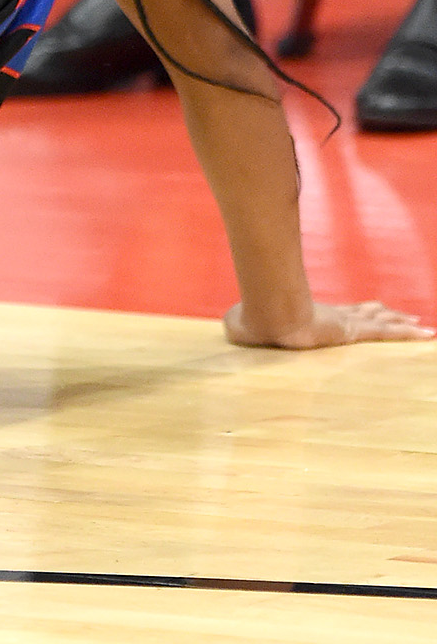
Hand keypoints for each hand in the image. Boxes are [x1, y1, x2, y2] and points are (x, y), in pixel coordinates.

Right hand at [224, 299, 433, 347]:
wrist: (266, 317)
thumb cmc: (253, 324)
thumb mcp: (240, 328)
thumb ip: (239, 327)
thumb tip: (226, 325)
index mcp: (313, 318)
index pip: (343, 314)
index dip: (359, 312)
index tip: (371, 310)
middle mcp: (334, 318)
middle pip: (367, 314)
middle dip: (386, 315)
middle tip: (403, 316)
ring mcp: (344, 323)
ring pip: (380, 324)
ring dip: (401, 326)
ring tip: (423, 328)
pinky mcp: (352, 331)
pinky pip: (385, 334)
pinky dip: (405, 334)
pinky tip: (424, 334)